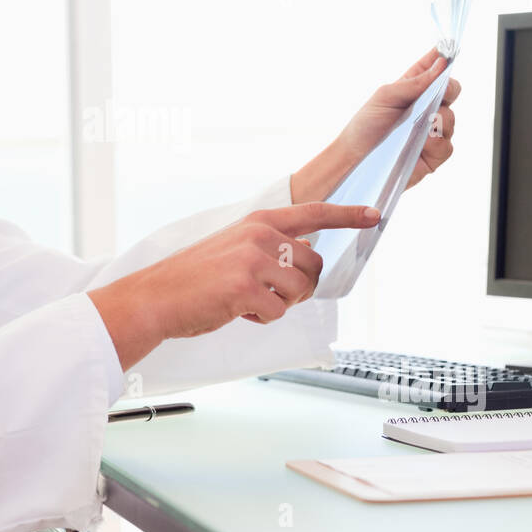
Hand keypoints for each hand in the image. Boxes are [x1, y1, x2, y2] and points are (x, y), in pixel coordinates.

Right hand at [87, 202, 381, 368]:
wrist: (156, 298)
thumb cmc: (195, 279)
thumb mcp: (234, 247)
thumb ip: (270, 246)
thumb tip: (306, 258)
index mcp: (258, 221)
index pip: (313, 212)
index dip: (347, 216)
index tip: (374, 216)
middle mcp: (259, 234)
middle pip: (313, 265)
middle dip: (299, 287)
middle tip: (267, 294)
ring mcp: (252, 259)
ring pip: (299, 292)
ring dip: (277, 305)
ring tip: (244, 301)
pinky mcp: (246, 287)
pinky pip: (277, 312)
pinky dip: (260, 319)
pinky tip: (234, 310)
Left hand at [291, 46, 460, 203]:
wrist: (355, 157)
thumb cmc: (366, 125)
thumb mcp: (385, 96)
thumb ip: (414, 83)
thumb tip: (440, 65)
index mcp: (414, 89)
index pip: (435, 69)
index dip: (443, 59)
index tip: (447, 52)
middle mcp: (426, 108)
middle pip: (452, 91)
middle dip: (448, 89)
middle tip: (439, 91)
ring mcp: (432, 131)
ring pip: (451, 119)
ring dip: (439, 119)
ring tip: (421, 123)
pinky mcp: (433, 154)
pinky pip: (447, 146)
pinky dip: (436, 142)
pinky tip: (423, 142)